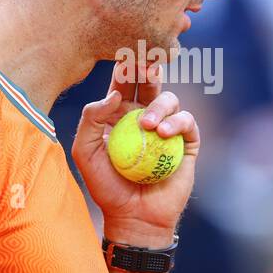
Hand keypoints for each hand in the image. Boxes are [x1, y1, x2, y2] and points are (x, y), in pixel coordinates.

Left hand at [71, 62, 199, 246]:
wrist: (134, 216)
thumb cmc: (106, 186)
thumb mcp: (85, 152)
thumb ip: (90, 119)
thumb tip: (114, 95)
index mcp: (119, 114)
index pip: (122, 83)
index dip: (124, 67)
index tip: (123, 56)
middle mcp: (145, 115)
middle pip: (149, 83)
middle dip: (148, 69)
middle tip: (145, 64)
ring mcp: (167, 128)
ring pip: (169, 99)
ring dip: (159, 106)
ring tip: (147, 125)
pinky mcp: (186, 142)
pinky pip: (186, 121)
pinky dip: (176, 122)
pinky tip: (162, 133)